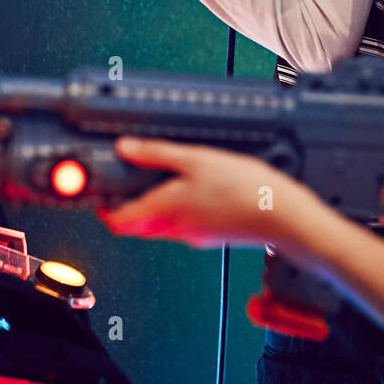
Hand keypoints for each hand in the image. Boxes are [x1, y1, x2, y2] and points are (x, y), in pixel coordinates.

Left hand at [96, 138, 305, 248]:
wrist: (284, 217)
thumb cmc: (245, 190)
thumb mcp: (197, 159)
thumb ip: (158, 154)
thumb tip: (125, 148)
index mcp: (165, 210)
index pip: (117, 223)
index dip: (103, 209)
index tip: (99, 192)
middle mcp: (175, 228)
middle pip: (136, 225)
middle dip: (126, 207)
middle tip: (126, 182)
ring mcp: (194, 235)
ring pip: (160, 225)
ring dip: (154, 206)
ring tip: (162, 178)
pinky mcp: (212, 234)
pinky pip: (184, 224)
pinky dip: (179, 209)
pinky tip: (197, 189)